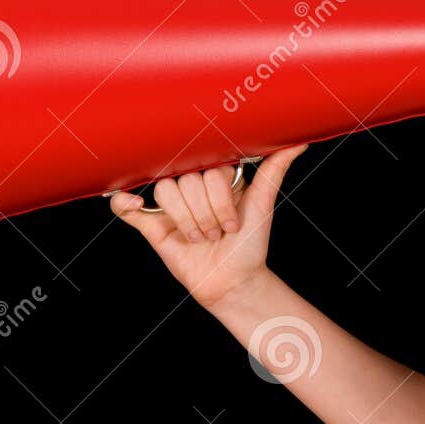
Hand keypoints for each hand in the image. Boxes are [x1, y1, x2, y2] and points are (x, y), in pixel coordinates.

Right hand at [109, 143, 308, 308]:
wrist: (233, 281)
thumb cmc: (249, 243)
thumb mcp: (262, 204)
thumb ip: (273, 171)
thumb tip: (299, 142)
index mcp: (213, 175)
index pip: (207, 169)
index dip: (219, 197)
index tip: (232, 222)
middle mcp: (190, 185)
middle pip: (186, 181)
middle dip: (206, 214)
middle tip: (218, 233)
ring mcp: (169, 204)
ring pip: (165, 191)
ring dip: (187, 220)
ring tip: (200, 238)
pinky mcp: (151, 224)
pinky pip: (127, 207)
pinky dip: (125, 202)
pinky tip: (136, 203)